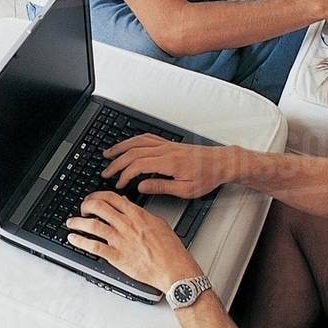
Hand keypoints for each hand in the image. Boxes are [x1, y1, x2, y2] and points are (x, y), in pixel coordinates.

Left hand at [66, 191, 202, 289]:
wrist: (173, 269)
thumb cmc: (170, 250)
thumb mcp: (158, 223)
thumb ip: (141, 213)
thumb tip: (127, 204)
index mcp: (136, 215)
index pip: (111, 197)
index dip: (97, 195)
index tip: (92, 198)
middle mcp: (126, 225)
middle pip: (98, 207)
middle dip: (85, 205)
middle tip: (82, 209)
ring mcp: (120, 240)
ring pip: (92, 225)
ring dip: (77, 222)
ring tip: (71, 222)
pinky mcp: (116, 256)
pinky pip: (93, 246)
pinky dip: (80, 241)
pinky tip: (73, 239)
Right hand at [101, 135, 234, 197]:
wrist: (221, 163)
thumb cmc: (207, 176)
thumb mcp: (185, 190)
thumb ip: (161, 187)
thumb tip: (142, 186)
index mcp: (168, 162)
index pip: (138, 165)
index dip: (125, 174)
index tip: (119, 183)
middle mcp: (165, 150)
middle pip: (133, 152)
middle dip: (117, 162)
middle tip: (106, 171)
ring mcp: (166, 145)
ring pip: (137, 142)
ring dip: (121, 147)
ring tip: (108, 154)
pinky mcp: (169, 143)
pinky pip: (147, 138)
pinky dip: (133, 140)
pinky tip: (128, 145)